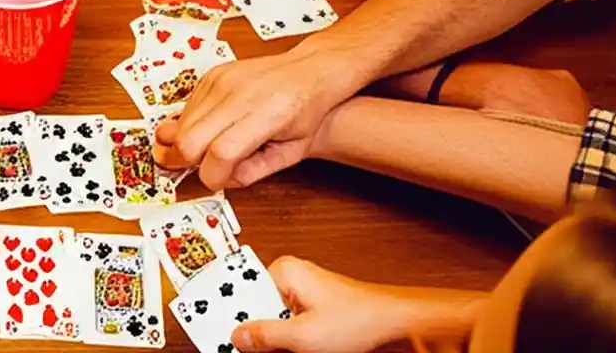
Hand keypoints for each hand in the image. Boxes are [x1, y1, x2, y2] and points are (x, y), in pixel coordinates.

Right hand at [154, 49, 357, 188]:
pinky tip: (211, 128)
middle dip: (190, 163)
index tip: (218, 180)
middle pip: (190, 140)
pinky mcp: (211, 75)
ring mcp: (222, 81)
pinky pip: (186, 108)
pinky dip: (191, 125)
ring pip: (182, 126)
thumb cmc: (306, 108)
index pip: (222, 153)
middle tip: (206, 167)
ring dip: (189, 144)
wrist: (308, 69)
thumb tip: (224, 179)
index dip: (213, 176)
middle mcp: (240, 94)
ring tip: (210, 147)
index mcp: (268, 114)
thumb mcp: (294, 151)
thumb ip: (257, 170)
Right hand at [232, 257, 412, 352]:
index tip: (218, 331)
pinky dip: (285, 338)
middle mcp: (291, 276)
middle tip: (249, 346)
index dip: (230, 313)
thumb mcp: (304, 336)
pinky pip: (285, 322)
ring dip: (271, 336)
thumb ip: (266, 336)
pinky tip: (289, 348)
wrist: (397, 324)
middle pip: (254, 306)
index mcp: (284, 270)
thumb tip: (237, 336)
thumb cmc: (362, 319)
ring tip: (275, 347)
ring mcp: (301, 292)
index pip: (241, 290)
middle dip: (252, 328)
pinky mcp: (311, 308)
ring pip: (270, 318)